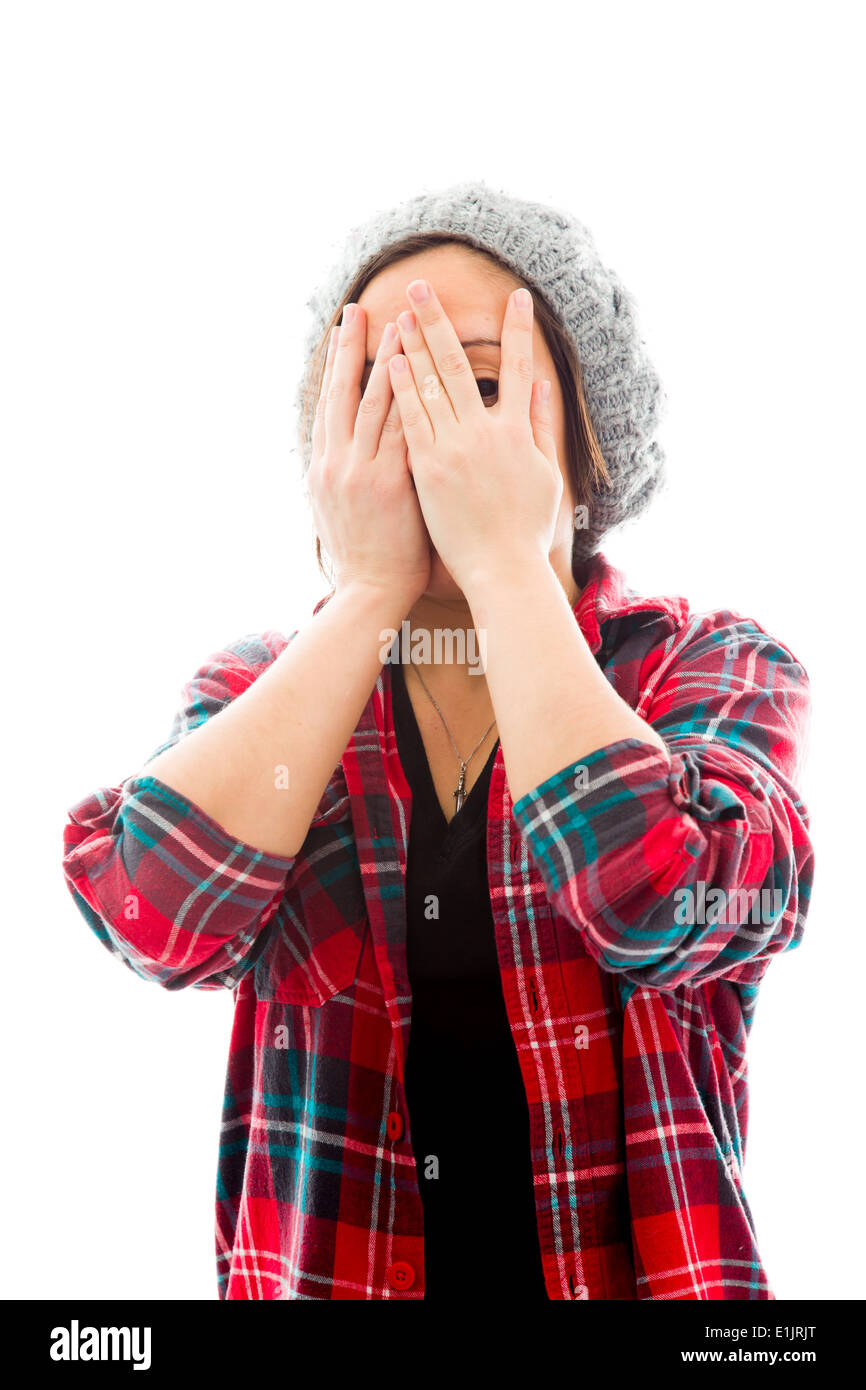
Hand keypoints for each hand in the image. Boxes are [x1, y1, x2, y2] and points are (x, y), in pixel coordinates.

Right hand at [307, 303, 431, 602]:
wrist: (369, 592)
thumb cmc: (363, 558)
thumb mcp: (337, 512)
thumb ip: (343, 477)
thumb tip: (344, 455)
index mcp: (323, 468)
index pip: (328, 404)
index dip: (334, 365)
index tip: (341, 331)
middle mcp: (337, 463)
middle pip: (342, 393)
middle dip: (350, 348)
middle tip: (357, 309)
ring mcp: (360, 471)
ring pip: (372, 403)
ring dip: (385, 360)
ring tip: (397, 324)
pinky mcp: (388, 483)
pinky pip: (401, 430)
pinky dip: (408, 398)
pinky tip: (417, 370)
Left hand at [388, 280, 561, 596]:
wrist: (502, 571)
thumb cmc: (526, 531)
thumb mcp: (544, 475)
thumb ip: (539, 425)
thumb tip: (540, 383)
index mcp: (517, 432)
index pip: (518, 368)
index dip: (519, 330)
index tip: (517, 296)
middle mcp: (484, 432)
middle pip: (458, 364)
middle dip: (439, 321)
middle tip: (422, 286)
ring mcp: (453, 448)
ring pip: (429, 385)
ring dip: (412, 344)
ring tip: (398, 310)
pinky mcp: (426, 468)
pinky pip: (410, 418)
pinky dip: (401, 387)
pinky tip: (389, 359)